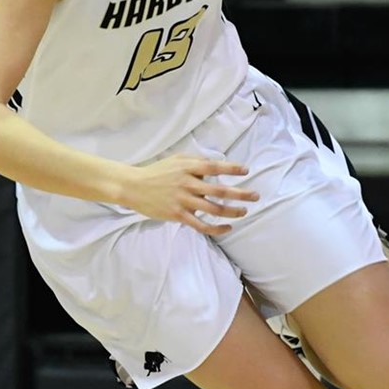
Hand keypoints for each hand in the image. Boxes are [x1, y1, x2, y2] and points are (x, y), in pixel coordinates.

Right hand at [117, 156, 257, 235]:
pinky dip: (217, 228)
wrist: (133, 186)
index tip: (246, 170)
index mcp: (188, 167)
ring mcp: (183, 200)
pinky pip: (201, 225)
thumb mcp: (176, 160)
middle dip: (241, 193)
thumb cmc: (157, 172)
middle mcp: (187, 183)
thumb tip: (216, 166)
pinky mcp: (178, 215)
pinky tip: (227, 228)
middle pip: (220, 190)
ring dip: (232, 211)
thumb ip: (196, 162)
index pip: (214, 167)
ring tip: (244, 211)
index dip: (232, 168)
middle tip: (255, 196)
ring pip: (214, 209)